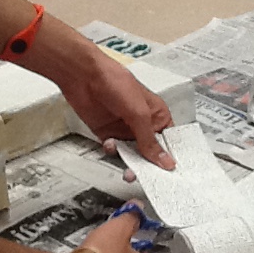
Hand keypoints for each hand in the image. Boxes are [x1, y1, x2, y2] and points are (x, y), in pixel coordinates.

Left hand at [60, 48, 175, 170]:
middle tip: (147, 176)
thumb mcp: (139, 113)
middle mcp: (142, 123)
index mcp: (157, 114)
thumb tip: (165, 160)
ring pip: (132, 154)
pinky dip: (113, 151)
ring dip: (130, 161)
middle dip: (149, 164)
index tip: (170, 172)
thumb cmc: (115, 81)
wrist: (83, 76)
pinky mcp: (108, 133)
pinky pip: (115, 150)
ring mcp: (125, 128)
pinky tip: (111, 144)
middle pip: (150, 151)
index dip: (169, 156)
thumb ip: (150, 140)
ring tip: (129, 169)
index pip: (169, 141)